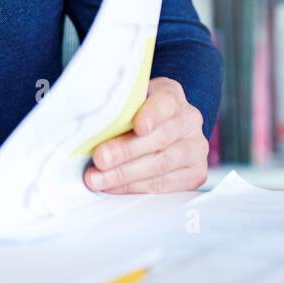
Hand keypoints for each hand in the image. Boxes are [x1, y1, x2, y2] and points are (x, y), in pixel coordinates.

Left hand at [83, 77, 208, 193]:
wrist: (161, 128)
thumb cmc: (137, 114)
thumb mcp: (128, 102)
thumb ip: (116, 108)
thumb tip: (88, 124)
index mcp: (172, 95)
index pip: (165, 102)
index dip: (152, 114)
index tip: (138, 126)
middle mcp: (189, 120)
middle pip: (160, 137)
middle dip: (126, 150)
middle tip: (100, 158)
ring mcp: (195, 148)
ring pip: (161, 164)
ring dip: (125, 174)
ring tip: (98, 179)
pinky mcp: (195, 174)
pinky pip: (164, 185)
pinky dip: (135, 187)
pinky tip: (114, 187)